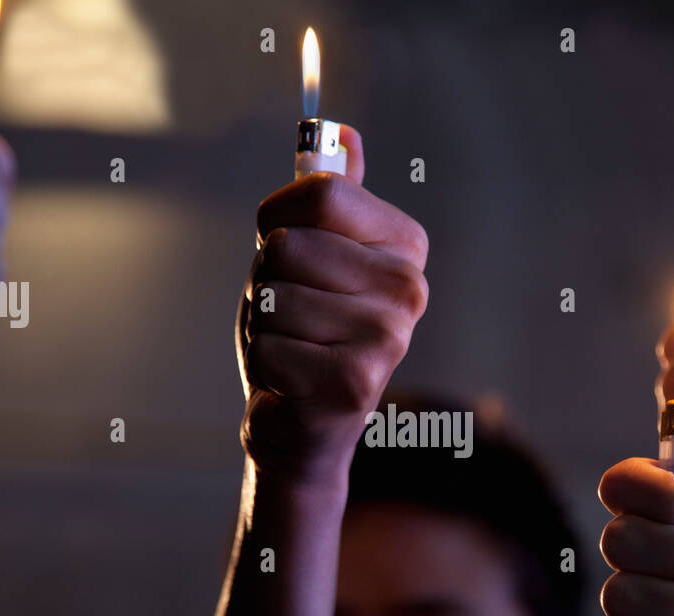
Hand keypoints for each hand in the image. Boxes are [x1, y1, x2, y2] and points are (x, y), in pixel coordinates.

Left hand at [237, 127, 428, 486]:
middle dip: (268, 280)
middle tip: (289, 314)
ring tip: (291, 347)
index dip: (279, 218)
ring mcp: (388, 337)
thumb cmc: (303, 333)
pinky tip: (290, 382)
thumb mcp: (312, 255)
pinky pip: (269, 347)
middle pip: (291, 247)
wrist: (303, 425)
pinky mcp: (355, 384)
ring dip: (263, 326)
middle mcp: (409, 289)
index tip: (285, 248)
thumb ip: (331, 198)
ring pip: (274, 298)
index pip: (322, 195)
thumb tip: (342, 132)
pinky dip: (264, 367)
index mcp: (404, 247)